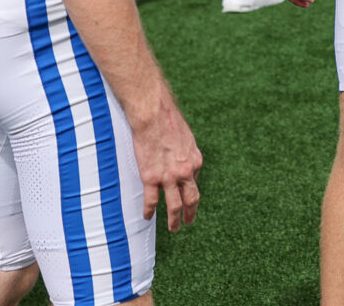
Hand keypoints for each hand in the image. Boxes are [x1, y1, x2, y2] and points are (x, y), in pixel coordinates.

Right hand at [131, 96, 202, 231]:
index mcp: (195, 161)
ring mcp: (168, 177)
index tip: (185, 195)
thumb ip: (186, 153)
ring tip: (173, 228)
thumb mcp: (187, 138)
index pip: (194, 181)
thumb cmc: (168, 121)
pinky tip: (147, 217)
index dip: (189, 188)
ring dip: (174, 220)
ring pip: (174, 206)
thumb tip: (183, 162)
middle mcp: (185, 173)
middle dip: (191, 214)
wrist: (153, 115)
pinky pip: (151, 201)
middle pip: (191, 199)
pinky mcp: (151, 178)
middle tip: (188, 222)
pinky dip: (149, 211)